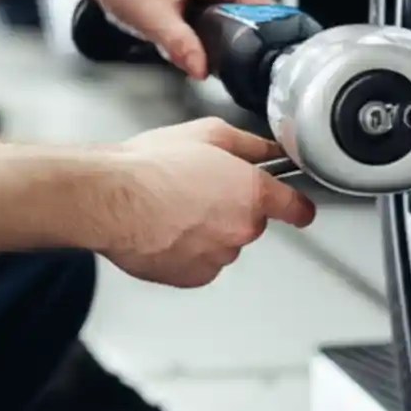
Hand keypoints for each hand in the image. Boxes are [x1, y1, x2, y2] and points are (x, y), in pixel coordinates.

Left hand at [92, 0, 273, 78]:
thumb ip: (182, 46)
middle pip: (255, 10)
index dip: (254, 38)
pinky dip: (212, 17)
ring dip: (222, 28)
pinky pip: (224, 0)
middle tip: (209, 53)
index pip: (264, 9)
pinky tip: (191, 26)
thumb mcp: (153, 19)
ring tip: (195, 38)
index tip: (240, 59)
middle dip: (236, 35)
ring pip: (239, 7)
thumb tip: (202, 68)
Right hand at [103, 118, 315, 287]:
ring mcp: (219, 256)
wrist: (113, 200)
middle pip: (251, 222)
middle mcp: (242, 229)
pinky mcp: (195, 276)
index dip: (297, 206)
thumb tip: (268, 151)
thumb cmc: (151, 166)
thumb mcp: (207, 134)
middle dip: (232, 208)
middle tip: (199, 189)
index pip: (296, 207)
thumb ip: (248, 144)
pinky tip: (167, 229)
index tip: (298, 208)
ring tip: (175, 208)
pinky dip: (188, 250)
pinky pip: (201, 262)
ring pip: (224, 242)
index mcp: (252, 193)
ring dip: (208, 229)